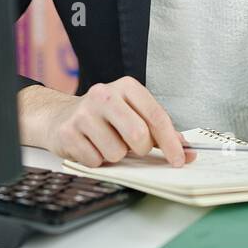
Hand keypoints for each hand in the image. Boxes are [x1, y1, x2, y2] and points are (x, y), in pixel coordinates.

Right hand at [44, 76, 195, 167]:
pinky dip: (98, 161)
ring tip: (107, 143)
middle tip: (133, 147)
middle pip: (138, 135)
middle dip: (141, 149)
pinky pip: (95, 161)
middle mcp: (104, 94)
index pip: (156, 116)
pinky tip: (91, 147)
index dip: (170, 143)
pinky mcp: (68, 132)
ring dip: (116, 156)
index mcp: (126, 87)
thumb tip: (186, 151)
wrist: (60, 117)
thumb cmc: (104, 117)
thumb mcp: (133, 114)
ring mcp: (84, 113)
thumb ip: (159, 131)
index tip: (179, 159)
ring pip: (116, 152)